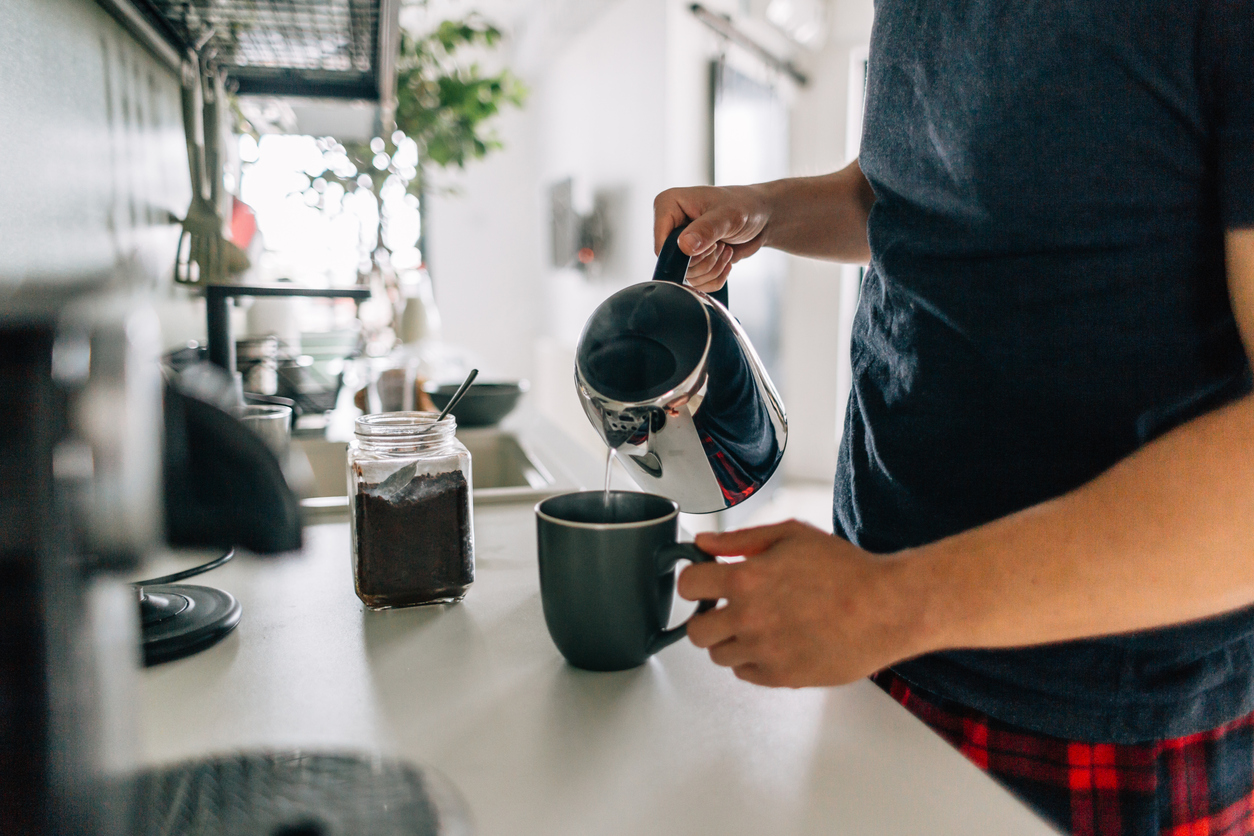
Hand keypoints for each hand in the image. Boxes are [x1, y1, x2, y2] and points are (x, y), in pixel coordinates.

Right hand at [653, 184, 771, 291]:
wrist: (761, 216)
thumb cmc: (744, 206)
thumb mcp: (727, 215)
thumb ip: (705, 230)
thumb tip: (684, 247)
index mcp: (668, 205)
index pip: (661, 244)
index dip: (684, 254)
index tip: (709, 244)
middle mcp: (669, 225)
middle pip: (674, 264)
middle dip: (704, 260)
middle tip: (721, 244)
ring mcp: (679, 244)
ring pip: (686, 276)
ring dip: (712, 268)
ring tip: (725, 248)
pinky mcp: (691, 260)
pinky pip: (697, 283)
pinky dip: (716, 277)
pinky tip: (726, 259)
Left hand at [678, 521, 928, 687]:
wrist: (886, 608)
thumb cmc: (846, 570)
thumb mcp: (791, 536)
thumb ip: (740, 540)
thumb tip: (704, 544)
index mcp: (747, 580)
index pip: (687, 586)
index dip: (694, 581)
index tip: (705, 582)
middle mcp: (749, 619)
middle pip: (695, 631)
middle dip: (707, 617)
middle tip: (727, 608)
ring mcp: (764, 652)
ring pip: (719, 655)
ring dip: (730, 640)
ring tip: (759, 625)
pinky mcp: (782, 677)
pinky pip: (746, 674)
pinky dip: (752, 661)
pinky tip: (774, 642)